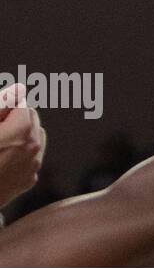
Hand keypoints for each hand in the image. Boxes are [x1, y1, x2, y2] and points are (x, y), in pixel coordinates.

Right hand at [0, 84, 45, 207]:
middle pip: (31, 119)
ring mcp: (33, 165)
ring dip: (20, 136)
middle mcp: (35, 146)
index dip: (1, 110)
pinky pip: (29, 159)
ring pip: (34, 138)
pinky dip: (19, 156)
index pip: (20, 102)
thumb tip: (21, 87)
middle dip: (15, 120)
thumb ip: (2, 102)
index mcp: (23, 128)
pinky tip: (0, 162)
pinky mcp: (29, 181)